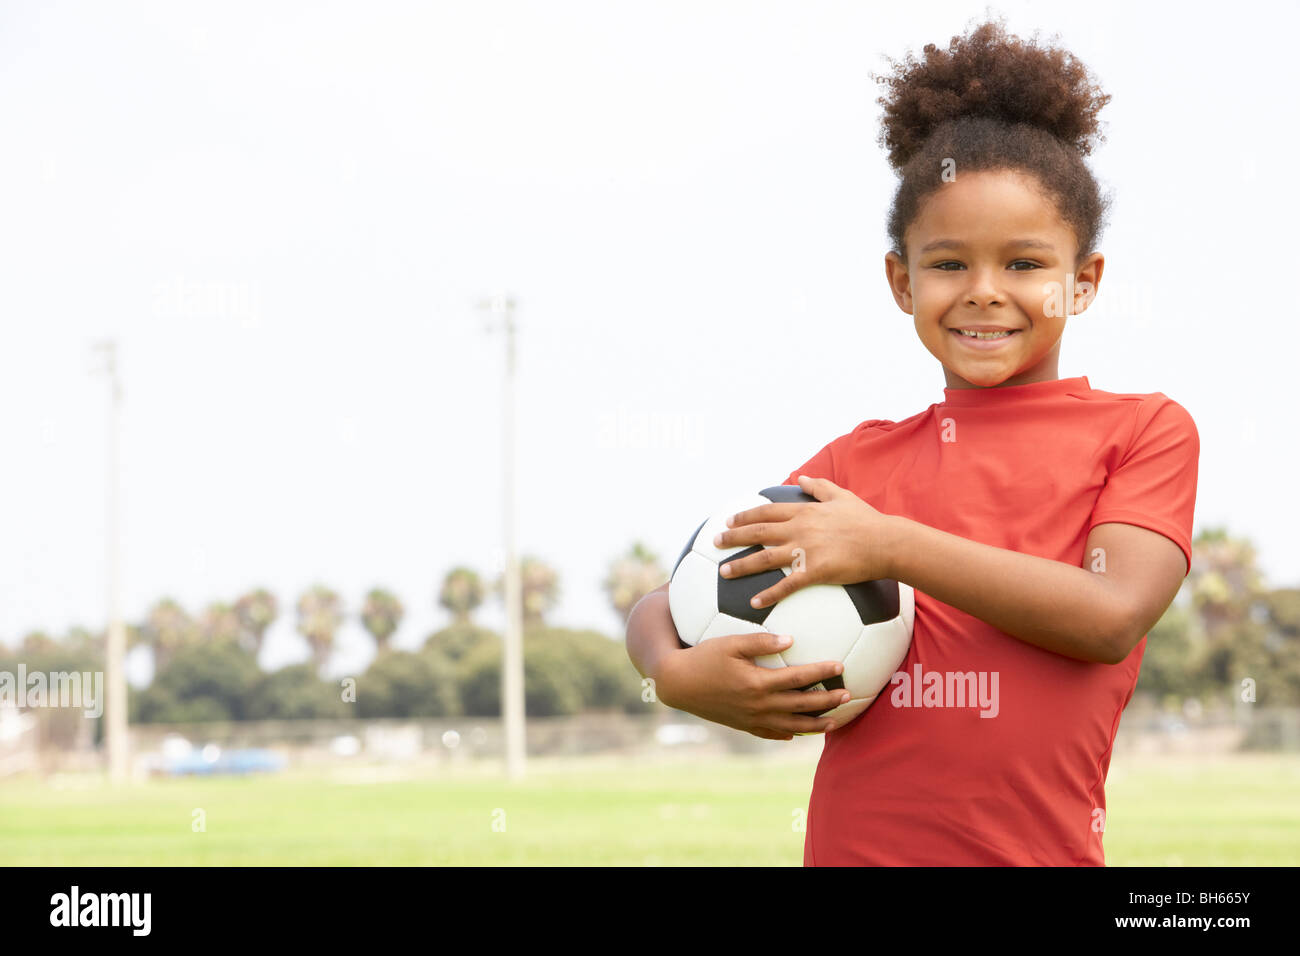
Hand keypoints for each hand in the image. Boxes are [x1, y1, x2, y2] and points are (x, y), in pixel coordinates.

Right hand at [655, 630, 850, 738]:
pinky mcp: (743, 726)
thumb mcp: (730, 642)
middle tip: (848, 695)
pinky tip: (797, 733)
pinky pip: (770, 733)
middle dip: (828, 701)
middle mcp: (759, 705)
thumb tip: (791, 639)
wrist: (678, 684)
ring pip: (791, 726)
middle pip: (802, 706)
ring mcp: (752, 719)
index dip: (822, 672)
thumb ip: (761, 641)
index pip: (799, 678)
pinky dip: (787, 734)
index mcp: (758, 683)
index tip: (840, 667)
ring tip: (834, 722)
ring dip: (815, 725)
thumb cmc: (703, 656)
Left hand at [712, 474, 895, 609]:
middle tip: (715, 543)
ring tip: (724, 572)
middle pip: (757, 533)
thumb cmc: (866, 520)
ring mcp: (805, 550)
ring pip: (764, 559)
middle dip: (733, 538)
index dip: (745, 516)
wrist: (885, 542)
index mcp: (803, 512)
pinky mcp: (814, 571)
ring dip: (741, 566)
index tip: (728, 520)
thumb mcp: (841, 496)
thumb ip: (819, 487)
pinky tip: (753, 603)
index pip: (766, 512)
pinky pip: (786, 585)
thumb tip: (802, 478)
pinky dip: (768, 595)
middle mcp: (799, 529)